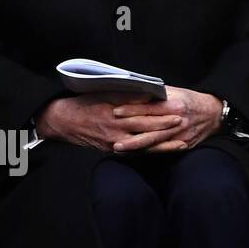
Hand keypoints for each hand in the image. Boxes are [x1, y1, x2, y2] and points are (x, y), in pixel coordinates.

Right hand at [34, 92, 183, 153]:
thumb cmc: (86, 103)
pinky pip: (135, 153)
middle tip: (184, 123)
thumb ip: (128, 95)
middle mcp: (116, 130)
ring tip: (181, 144)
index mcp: (116, 114)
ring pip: (143, 145)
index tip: (177, 110)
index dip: (161, 113)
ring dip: (163, 145)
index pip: (143, 113)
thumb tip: (150, 94)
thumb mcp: (106, 94)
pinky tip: (164, 152)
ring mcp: (115, 143)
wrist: (64, 121)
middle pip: (146, 130)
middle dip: (166, 128)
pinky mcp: (113, 150)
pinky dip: (151, 152)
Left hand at [109, 86, 223, 151]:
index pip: (149, 108)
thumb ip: (157, 93)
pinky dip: (148, 152)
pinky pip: (163, 150)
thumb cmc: (191, 101)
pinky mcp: (183, 144)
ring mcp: (181, 135)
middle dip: (129, 132)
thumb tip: (136, 90)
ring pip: (155, 142)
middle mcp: (178, 121)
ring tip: (118, 148)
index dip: (132, 110)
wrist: (213, 114)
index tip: (116, 112)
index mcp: (175, 105)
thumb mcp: (176, 92)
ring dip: (136, 146)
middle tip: (111, 136)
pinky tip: (135, 154)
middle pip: (150, 128)